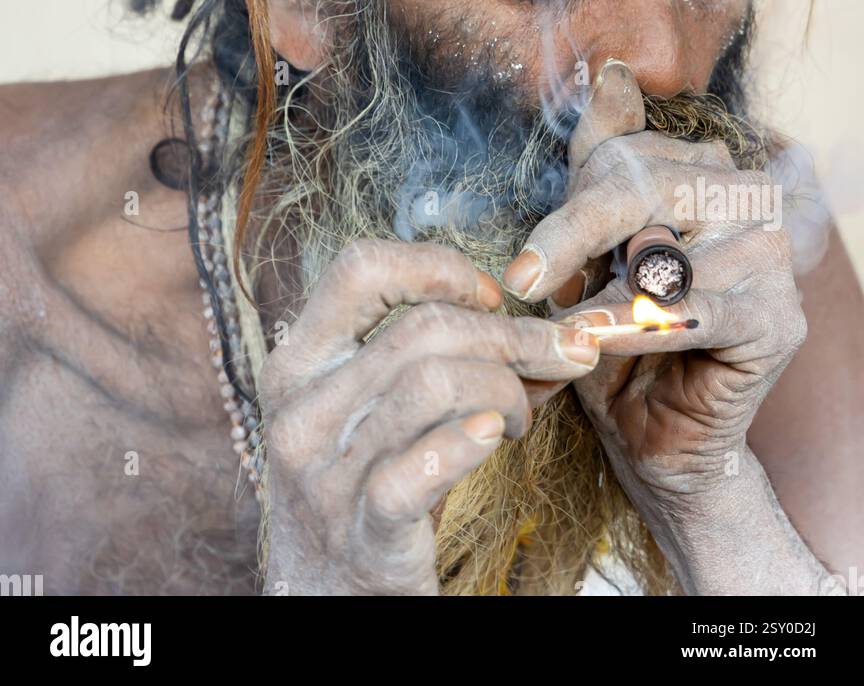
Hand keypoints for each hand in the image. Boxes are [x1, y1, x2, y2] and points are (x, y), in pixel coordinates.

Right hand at [258, 237, 599, 595]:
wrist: (323, 603)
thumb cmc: (361, 489)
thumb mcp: (375, 413)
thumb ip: (436, 361)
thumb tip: (541, 328)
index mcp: (298, 364)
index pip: (359, 268)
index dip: (437, 268)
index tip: (490, 298)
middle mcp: (300, 410)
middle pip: (423, 328)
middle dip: (512, 334)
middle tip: (559, 355)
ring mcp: (324, 476)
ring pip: (433, 384)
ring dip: (504, 388)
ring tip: (519, 415)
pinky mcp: (363, 537)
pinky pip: (420, 469)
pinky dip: (469, 443)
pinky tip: (493, 437)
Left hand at [502, 61, 806, 513]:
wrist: (651, 435)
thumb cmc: (613, 330)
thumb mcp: (593, 240)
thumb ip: (601, 156)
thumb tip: (611, 70)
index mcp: (705, 167)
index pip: (627, 158)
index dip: (571, 209)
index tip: (526, 265)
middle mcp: (749, 197)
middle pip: (648, 189)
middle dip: (578, 237)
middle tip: (527, 283)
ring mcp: (770, 256)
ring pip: (665, 254)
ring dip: (603, 298)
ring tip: (571, 333)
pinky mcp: (778, 317)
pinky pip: (692, 311)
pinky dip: (635, 327)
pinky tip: (594, 341)